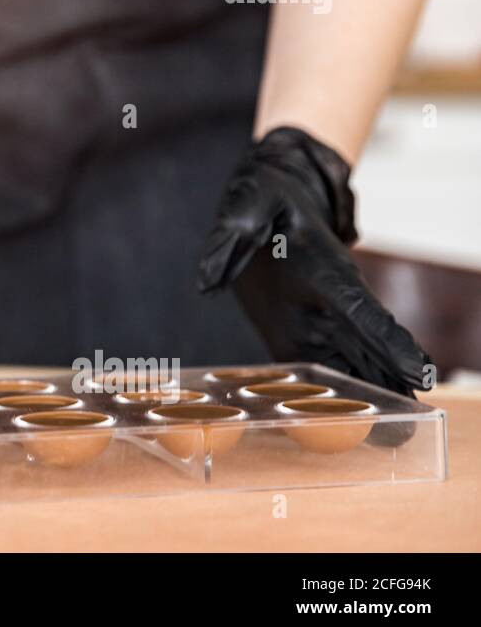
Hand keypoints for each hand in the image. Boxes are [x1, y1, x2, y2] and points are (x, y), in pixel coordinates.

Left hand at [198, 127, 431, 397]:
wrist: (272, 195)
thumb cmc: (265, 198)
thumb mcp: (246, 205)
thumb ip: (229, 237)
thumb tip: (206, 279)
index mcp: (325, 271)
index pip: (362, 310)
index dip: (390, 342)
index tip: (420, 371)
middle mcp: (328, 300)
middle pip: (367, 347)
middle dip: (390, 382)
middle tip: (412, 419)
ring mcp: (316, 317)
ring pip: (352, 359)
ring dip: (372, 392)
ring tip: (394, 431)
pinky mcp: (295, 329)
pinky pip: (319, 363)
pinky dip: (335, 389)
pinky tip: (349, 418)